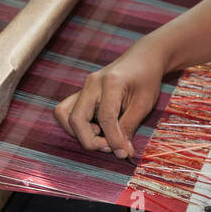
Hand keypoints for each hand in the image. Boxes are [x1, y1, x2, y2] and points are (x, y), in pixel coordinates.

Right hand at [53, 42, 167, 158]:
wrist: (142, 57)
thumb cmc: (147, 78)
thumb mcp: (144, 103)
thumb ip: (129, 127)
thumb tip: (122, 152)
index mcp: (111, 82)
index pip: (105, 118)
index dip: (113, 140)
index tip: (123, 153)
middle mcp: (92, 83)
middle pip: (76, 118)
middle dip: (90, 140)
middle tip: (110, 147)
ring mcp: (84, 87)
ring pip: (63, 114)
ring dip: (78, 132)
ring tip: (100, 136)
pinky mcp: (82, 92)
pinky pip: (67, 111)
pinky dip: (77, 125)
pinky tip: (96, 128)